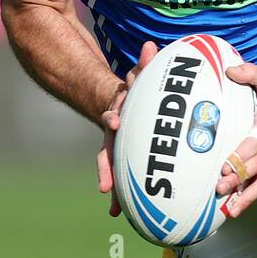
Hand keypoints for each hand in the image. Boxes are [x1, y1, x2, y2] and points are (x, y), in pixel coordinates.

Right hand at [96, 40, 158, 216]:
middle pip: (109, 151)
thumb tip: (151, 45)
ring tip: (116, 211)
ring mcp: (119, 146)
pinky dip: (126, 192)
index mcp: (119, 114)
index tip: (112, 122)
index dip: (112, 117)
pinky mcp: (127, 155)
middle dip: (107, 170)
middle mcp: (114, 133)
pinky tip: (126, 212)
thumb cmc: (137, 88)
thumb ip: (145, 64)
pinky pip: (127, 175)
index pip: (113, 115)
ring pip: (117, 169)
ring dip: (117, 189)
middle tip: (105, 188)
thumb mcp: (140, 75)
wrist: (119, 100)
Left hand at [216, 60, 256, 216]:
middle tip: (220, 191)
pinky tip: (241, 201)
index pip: (252, 147)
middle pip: (256, 169)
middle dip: (238, 182)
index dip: (238, 160)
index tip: (223, 170)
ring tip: (231, 212)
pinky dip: (254, 191)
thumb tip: (228, 69)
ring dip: (247, 197)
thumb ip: (247, 72)